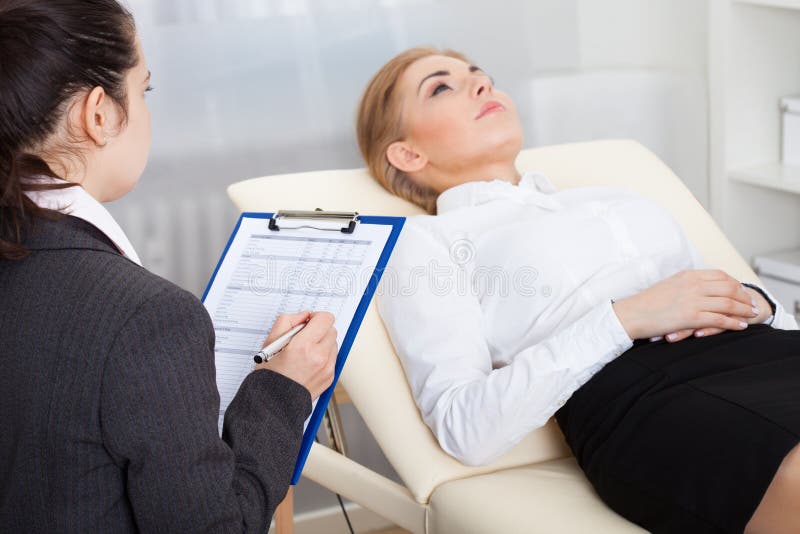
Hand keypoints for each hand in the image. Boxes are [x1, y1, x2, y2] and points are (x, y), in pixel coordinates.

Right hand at [256, 311, 336, 398]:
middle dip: (319, 330)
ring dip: (323, 343)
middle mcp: (319, 357)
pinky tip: (308, 363)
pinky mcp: (330, 377)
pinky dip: (324, 356)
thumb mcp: (271, 342)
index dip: (316, 317)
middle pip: (331, 330)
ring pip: (334, 343)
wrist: (274, 403)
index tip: (308, 322)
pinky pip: (333, 358)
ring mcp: (327, 368)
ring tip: (305, 352)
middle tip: (304, 337)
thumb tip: (304, 315)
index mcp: (303, 346)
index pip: (325, 319)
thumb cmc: (270, 374)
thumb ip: (287, 321)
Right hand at [611, 269, 759, 340]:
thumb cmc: (646, 303)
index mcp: (688, 275)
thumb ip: (685, 284)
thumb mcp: (668, 285)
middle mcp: (693, 285)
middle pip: (729, 287)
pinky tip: (740, 326)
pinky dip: (733, 323)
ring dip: (743, 309)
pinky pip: (720, 319)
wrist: (632, 314)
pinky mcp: (692, 317)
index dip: (735, 283)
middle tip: (752, 304)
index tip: (741, 291)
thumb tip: (698, 288)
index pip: (720, 275)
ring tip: (751, 314)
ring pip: (728, 303)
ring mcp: (693, 300)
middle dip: (744, 296)